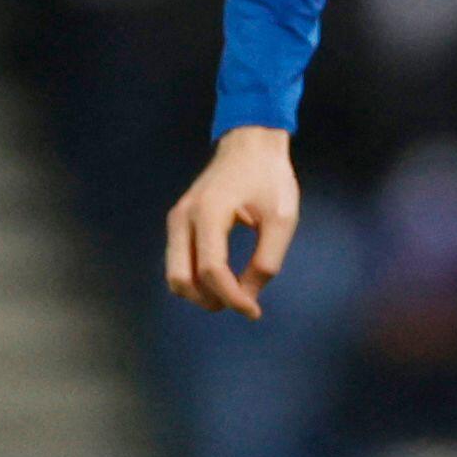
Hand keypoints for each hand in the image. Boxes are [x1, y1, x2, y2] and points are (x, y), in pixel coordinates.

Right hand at [165, 127, 300, 317]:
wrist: (250, 144)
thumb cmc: (270, 178)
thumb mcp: (281, 220)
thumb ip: (266, 262)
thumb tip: (248, 297)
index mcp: (209, 213)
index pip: (211, 270)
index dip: (232, 297)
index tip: (254, 311)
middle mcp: (183, 217)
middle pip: (180, 278)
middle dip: (209, 300)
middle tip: (241, 304)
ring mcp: (176, 219)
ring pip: (175, 274)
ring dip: (200, 293)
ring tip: (233, 294)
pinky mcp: (178, 221)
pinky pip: (179, 261)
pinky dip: (196, 279)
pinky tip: (223, 279)